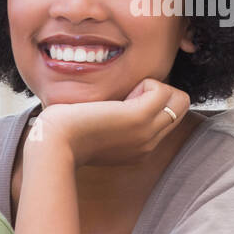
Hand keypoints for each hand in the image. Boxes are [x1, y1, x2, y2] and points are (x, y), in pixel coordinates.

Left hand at [29, 78, 190, 167]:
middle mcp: (149, 145)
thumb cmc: (64, 134)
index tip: (123, 105)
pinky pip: (162, 90)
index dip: (151, 103)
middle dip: (158, 94)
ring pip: (179, 100)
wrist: (53, 144)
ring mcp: (147, 133)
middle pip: (179, 109)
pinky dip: (145, 83)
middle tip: (126, 98)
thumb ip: (116, 123)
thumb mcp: (98, 132)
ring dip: (154, 88)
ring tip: (125, 97)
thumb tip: (123, 100)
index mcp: (140, 150)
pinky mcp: (139, 117)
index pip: (167, 119)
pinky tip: (122, 95)